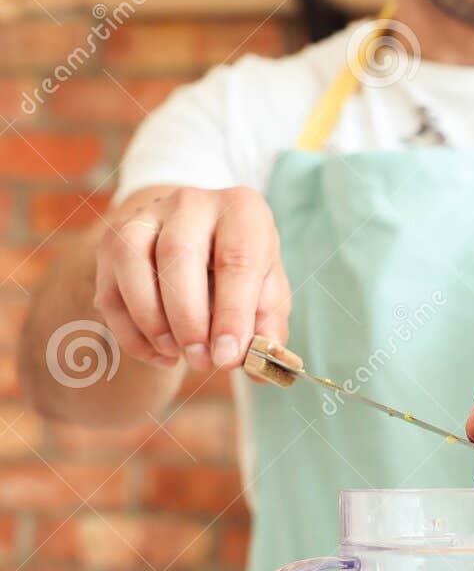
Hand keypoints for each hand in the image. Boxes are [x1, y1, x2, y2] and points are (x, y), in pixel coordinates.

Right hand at [95, 185, 290, 371]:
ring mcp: (146, 216)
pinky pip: (110, 288)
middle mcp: (192, 203)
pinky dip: (130, 331)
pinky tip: (157, 354)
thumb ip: (266, 330)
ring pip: (132, 262)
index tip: (227, 357)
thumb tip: (256, 367)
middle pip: (178, 255)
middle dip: (188, 319)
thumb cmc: (241, 275)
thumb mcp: (266, 297)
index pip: (237, 259)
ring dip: (151, 320)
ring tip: (176, 355)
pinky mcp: (114, 240)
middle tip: (201, 361)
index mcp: (242, 210)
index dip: (231, 314)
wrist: (201, 245)